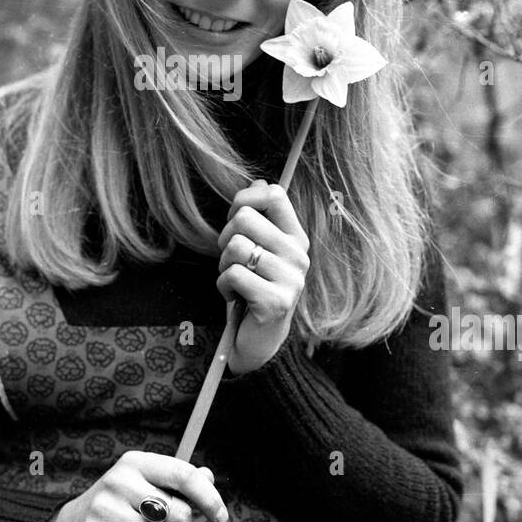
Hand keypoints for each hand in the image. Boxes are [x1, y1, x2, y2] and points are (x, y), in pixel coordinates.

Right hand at [51, 451, 228, 521]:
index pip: (185, 475)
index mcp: (136, 462)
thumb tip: (208, 476)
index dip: (210, 498)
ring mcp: (107, 509)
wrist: (76, 518)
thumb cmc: (122, 498)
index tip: (221, 517)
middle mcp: (120, 481)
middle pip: (178, 513)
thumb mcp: (147, 479)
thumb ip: (178, 479)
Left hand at [216, 179, 310, 375]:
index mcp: (295, 237)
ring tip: (235, 280)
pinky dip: (223, 286)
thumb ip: (259, 218)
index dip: (244, 200)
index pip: (274, 194)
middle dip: (225, 238)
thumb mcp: (257, 249)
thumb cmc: (253, 288)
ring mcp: (290, 279)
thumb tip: (260, 181)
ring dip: (223, 266)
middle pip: (244, 218)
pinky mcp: (276, 302)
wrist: (260, 340)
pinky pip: (233, 275)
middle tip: (231, 260)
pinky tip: (234, 297)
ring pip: (236, 246)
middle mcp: (298, 255)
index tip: (235, 221)